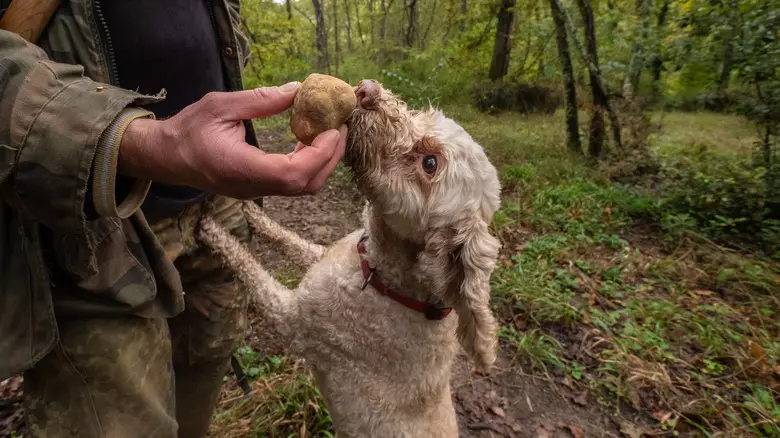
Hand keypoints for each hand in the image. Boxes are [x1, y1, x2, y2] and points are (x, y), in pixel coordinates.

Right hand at [117, 82, 346, 198]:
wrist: (165, 157)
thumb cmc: (188, 130)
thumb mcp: (221, 106)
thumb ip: (260, 100)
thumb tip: (296, 90)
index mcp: (242, 169)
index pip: (293, 174)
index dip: (320, 154)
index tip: (333, 129)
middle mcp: (253, 187)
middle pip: (306, 185)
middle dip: (330, 157)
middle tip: (340, 126)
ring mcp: (256, 191)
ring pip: (302, 187)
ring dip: (322, 161)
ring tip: (328, 131)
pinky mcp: (258, 188)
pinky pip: (292, 183)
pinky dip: (309, 164)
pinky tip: (308, 140)